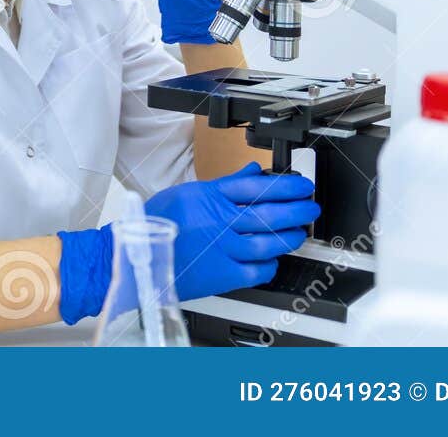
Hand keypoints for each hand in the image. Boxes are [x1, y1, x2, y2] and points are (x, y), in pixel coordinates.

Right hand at [147, 162, 316, 301]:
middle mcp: (220, 221)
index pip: (258, 186)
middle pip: (270, 213)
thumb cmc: (156, 225)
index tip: (301, 185)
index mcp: (210, 196)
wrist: (137, 258)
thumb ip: (223, 184)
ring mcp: (224, 248)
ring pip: (270, 242)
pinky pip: (258, 270)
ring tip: (298, 234)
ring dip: (290, 237)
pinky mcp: (224, 275)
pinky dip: (270, 265)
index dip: (286, 185)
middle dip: (298, 209)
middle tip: (310, 207)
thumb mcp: (187, 193)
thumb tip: (252, 173)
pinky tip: (273, 260)